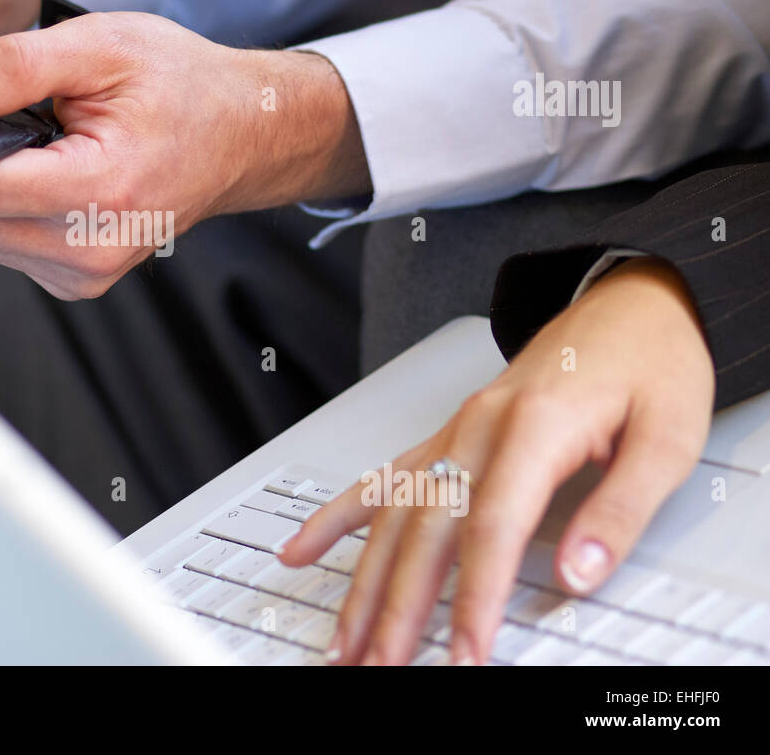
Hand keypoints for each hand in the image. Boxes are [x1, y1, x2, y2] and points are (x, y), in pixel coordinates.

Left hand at [0, 11, 370, 298]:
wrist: (244, 135)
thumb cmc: (184, 87)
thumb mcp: (101, 45)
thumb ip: (16, 66)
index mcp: (99, 190)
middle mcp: (89, 250)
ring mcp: (84, 275)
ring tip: (31, 146)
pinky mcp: (76, 282)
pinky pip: (2, 248)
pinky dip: (3, 210)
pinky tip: (42, 175)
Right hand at [279, 256, 714, 664]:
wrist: (627, 305)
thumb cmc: (651, 365)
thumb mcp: (669, 438)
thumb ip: (620, 510)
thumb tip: (577, 575)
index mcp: (535, 425)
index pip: (492, 526)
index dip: (475, 597)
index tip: (467, 654)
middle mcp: (479, 428)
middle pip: (425, 528)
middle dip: (399, 606)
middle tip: (380, 665)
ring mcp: (455, 431)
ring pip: (392, 512)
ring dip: (363, 581)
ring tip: (344, 641)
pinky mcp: (446, 437)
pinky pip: (380, 479)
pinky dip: (335, 518)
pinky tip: (302, 551)